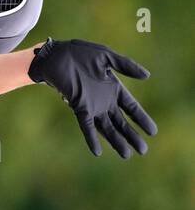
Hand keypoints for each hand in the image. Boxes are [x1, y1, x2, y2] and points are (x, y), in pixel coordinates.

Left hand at [28, 39, 156, 157]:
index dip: (142, 119)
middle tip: (143, 151)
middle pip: (121, 122)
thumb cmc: (80, 53)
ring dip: (116, 141)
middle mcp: (104, 100)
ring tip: (126, 155)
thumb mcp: (107, 57)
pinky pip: (86, 126)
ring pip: (106, 127)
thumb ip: (126, 66)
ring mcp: (91, 105)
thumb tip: (147, 76)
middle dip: (132, 136)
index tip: (153, 132)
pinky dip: (92, 138)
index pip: (131, 108)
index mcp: (113, 88)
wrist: (56, 55)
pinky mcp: (78, 107)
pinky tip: (97, 151)